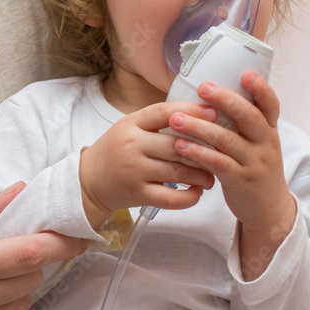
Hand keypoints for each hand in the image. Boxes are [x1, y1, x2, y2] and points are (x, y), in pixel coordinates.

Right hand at [78, 102, 217, 226]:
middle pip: (177, 144)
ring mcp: (134, 171)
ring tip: (211, 176)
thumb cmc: (116, 150)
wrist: (89, 181)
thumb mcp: (129, 127)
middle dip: (203, 149)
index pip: (164, 112)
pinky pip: (171, 198)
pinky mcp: (138, 194)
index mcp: (131, 124)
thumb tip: (198, 115)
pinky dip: (190, 197)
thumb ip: (157, 121)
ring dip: (201, 175)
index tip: (215, 112)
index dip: (191, 111)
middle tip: (220, 153)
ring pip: (179, 172)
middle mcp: (132, 145)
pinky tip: (197, 193)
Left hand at [167, 72, 295, 236]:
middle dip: (224, 100)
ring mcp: (254, 163)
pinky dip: (198, 153)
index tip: (246, 73)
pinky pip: (218, 164)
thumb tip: (213, 95)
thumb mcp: (257, 143)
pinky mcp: (240, 180)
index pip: (271, 105)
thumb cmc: (255, 168)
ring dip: (200, 127)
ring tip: (176, 118)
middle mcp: (265, 143)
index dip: (261, 88)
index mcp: (269, 130)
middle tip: (202, 87)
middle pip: (248, 117)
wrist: (268, 208)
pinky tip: (180, 145)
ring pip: (228, 140)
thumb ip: (242, 123)